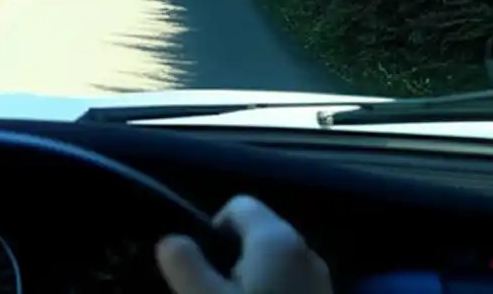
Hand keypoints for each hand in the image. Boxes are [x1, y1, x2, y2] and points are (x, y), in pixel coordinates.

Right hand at [156, 195, 330, 293]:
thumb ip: (184, 264)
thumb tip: (172, 241)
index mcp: (277, 239)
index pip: (238, 206)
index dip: (211, 232)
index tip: (201, 271)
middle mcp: (305, 251)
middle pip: (254, 238)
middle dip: (227, 263)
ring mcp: (320, 281)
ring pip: (271, 267)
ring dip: (248, 286)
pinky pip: (288, 289)